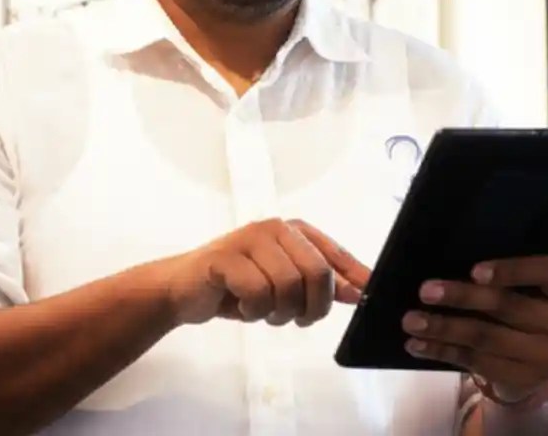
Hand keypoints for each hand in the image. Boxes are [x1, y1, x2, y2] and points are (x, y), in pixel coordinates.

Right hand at [156, 218, 370, 327]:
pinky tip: (244, 307)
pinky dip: (254, 310)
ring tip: (264, 312)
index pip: (335, 253)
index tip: (364, 298)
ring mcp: (248, 239)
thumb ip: (319, 283)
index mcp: (292, 231)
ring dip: (279, 312)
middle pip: (317, 272)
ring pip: (288, 285)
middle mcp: (273, 228)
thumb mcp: (284, 285)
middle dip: (313, 306)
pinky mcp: (224, 257)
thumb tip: (357, 291)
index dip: (354, 277)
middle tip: (298, 318)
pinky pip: (257, 292)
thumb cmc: (236, 285)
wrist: (184, 288)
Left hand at [401, 256, 547, 401]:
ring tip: (412, 320)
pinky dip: (443, 351)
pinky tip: (418, 344)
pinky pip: (478, 363)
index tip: (475, 270)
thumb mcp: (539, 279)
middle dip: (462, 297)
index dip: (512, 271)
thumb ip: (512, 269)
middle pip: (510, 307)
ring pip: (488, 338)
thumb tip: (453, 257)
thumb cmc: (538, 295)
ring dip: (444, 328)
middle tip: (425, 290)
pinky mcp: (526, 378)